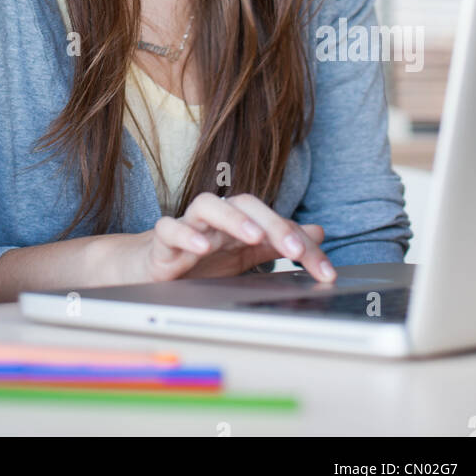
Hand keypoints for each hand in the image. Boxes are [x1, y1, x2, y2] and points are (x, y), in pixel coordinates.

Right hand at [130, 192, 336, 284]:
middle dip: (274, 225)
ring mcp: (188, 226)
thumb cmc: (198, 259)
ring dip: (233, 219)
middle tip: (297, 251)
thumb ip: (278, 243)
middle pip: (246, 204)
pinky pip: (170, 229)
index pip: (275, 222)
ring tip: (253, 236)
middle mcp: (216, 219)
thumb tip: (317, 233)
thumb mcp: (244, 255)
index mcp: (238, 222)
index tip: (326, 272)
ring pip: (207, 206)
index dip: (302, 245)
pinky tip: (201, 248)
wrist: (149, 267)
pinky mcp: (161, 241)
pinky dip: (185, 235)